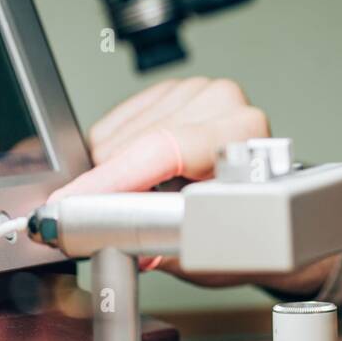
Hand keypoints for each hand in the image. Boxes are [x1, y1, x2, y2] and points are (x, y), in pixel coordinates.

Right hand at [50, 77, 335, 295]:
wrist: (269, 212)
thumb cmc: (247, 229)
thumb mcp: (208, 249)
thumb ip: (158, 241)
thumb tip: (111, 235)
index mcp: (241, 132)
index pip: (161, 148)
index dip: (110, 180)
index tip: (71, 205)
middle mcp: (222, 102)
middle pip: (133, 144)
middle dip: (113, 188)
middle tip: (122, 220)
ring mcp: (196, 92)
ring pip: (115, 136)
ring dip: (115, 174)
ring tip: (151, 196)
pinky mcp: (170, 91)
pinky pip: (111, 126)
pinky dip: (112, 156)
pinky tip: (144, 175)